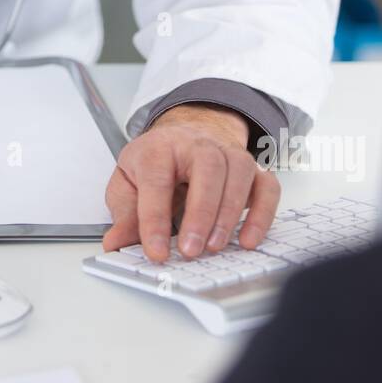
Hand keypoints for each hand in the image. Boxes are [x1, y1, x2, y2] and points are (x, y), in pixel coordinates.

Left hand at [103, 103, 279, 262]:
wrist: (187, 131)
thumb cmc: (157, 160)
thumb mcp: (128, 181)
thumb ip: (125, 213)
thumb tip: (114, 243)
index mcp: (159, 148)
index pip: (156, 180)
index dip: (154, 219)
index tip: (155, 251)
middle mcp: (198, 145)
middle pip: (206, 169)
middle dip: (200, 213)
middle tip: (190, 250)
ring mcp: (229, 153)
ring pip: (239, 173)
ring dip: (229, 213)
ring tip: (215, 247)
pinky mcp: (253, 168)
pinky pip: (267, 186)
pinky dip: (262, 213)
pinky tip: (249, 239)